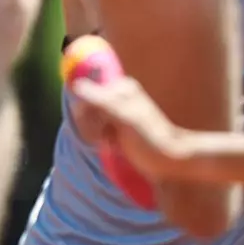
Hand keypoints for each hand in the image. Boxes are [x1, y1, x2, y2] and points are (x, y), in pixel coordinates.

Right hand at [66, 76, 184, 178]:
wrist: (168, 159)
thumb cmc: (150, 137)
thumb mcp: (125, 117)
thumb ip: (100, 100)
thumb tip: (75, 85)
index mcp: (120, 87)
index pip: (84, 92)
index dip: (84, 111)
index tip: (96, 126)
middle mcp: (116, 95)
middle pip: (84, 106)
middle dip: (90, 124)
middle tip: (105, 137)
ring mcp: (114, 111)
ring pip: (87, 119)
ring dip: (93, 133)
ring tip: (110, 142)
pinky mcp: (114, 126)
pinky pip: (94, 129)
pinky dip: (98, 139)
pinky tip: (111, 145)